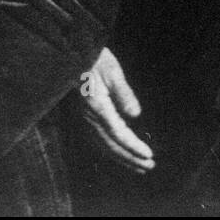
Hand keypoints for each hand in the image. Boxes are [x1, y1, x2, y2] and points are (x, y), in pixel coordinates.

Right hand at [80, 48, 155, 172]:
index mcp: (98, 107)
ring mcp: (83, 119)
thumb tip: (135, 115)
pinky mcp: (81, 116)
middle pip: (111, 146)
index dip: (133, 147)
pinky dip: (109, 150)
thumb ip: (124, 94)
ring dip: (121, 158)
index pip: (118, 135)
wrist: (70, 53)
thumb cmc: (93, 58)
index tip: (149, 155)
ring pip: (103, 146)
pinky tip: (118, 153)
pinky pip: (95, 140)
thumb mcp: (112, 71)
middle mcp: (88, 118)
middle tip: (149, 166)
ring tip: (138, 166)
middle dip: (131, 158)